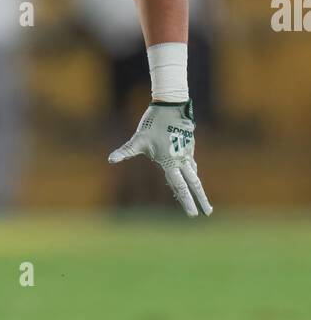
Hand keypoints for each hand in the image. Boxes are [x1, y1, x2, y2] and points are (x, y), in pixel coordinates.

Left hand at [108, 100, 212, 217]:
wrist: (171, 105)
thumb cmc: (152, 123)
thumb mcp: (137, 139)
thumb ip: (125, 152)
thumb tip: (110, 159)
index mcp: (170, 162)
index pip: (180, 187)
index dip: (186, 201)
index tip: (193, 214)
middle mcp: (182, 159)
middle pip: (194, 183)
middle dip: (201, 199)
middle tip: (208, 213)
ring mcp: (187, 152)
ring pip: (193, 173)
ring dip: (198, 187)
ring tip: (202, 199)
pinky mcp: (188, 145)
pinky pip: (191, 162)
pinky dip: (192, 172)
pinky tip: (192, 174)